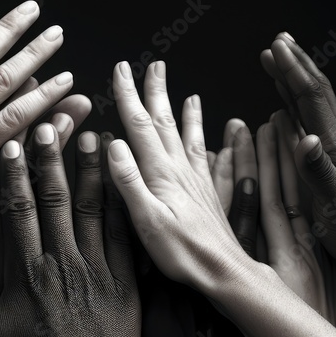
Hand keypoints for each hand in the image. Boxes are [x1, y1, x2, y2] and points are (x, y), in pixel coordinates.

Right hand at [0, 126, 139, 336]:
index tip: (14, 144)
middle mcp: (62, 266)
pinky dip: (127, 210)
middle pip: (56, 200)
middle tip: (53, 121)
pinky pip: (127, 241)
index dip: (16, 174)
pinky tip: (129, 186)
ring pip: (95, 212)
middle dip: (53, 158)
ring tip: (94, 137)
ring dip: (94, 173)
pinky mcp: (126, 290)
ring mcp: (98, 275)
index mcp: (27, 275)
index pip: (18, 211)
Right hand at [103, 60, 250, 291]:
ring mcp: (197, 180)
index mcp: (161, 172)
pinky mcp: (208, 193)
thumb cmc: (182, 252)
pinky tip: (213, 137)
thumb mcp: (146, 220)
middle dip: (156, 91)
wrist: (223, 271)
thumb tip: (113, 144)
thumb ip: (129, 181)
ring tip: (186, 92)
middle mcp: (181, 169)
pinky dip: (207, 141)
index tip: (121, 68)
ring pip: (188, 135)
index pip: (140, 124)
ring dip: (184, 111)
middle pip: (165, 121)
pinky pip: (207, 157)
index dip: (129, 94)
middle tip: (153, 65)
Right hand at [259, 34, 335, 275]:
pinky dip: (290, 107)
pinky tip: (281, 107)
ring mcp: (327, 151)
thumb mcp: (335, 204)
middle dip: (295, 64)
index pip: (312, 97)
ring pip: (308, 106)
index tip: (275, 47)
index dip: (294, 70)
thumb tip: (303, 137)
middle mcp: (332, 141)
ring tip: (278, 60)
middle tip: (278, 40)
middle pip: (313, 92)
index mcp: (334, 145)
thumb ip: (317, 170)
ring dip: (292, 80)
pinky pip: (303, 126)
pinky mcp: (321, 163)